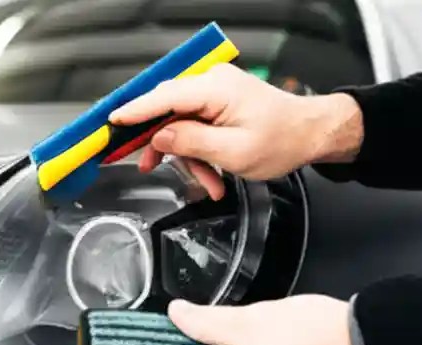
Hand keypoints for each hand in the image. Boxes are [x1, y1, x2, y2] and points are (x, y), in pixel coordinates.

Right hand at [109, 64, 363, 199]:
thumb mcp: (233, 152)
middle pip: (167, 110)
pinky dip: (201, 151)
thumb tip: (158, 138)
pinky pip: (196, 125)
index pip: (163, 96)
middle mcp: (212, 83)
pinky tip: (213, 176)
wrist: (310, 134)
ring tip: (208, 184)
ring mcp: (215, 91)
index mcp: (215, 89)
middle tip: (147, 167)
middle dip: (163, 145)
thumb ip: (191, 142)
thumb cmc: (282, 140)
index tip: (111, 122)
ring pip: (181, 124)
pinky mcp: (219, 102)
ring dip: (189, 157)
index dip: (134, 111)